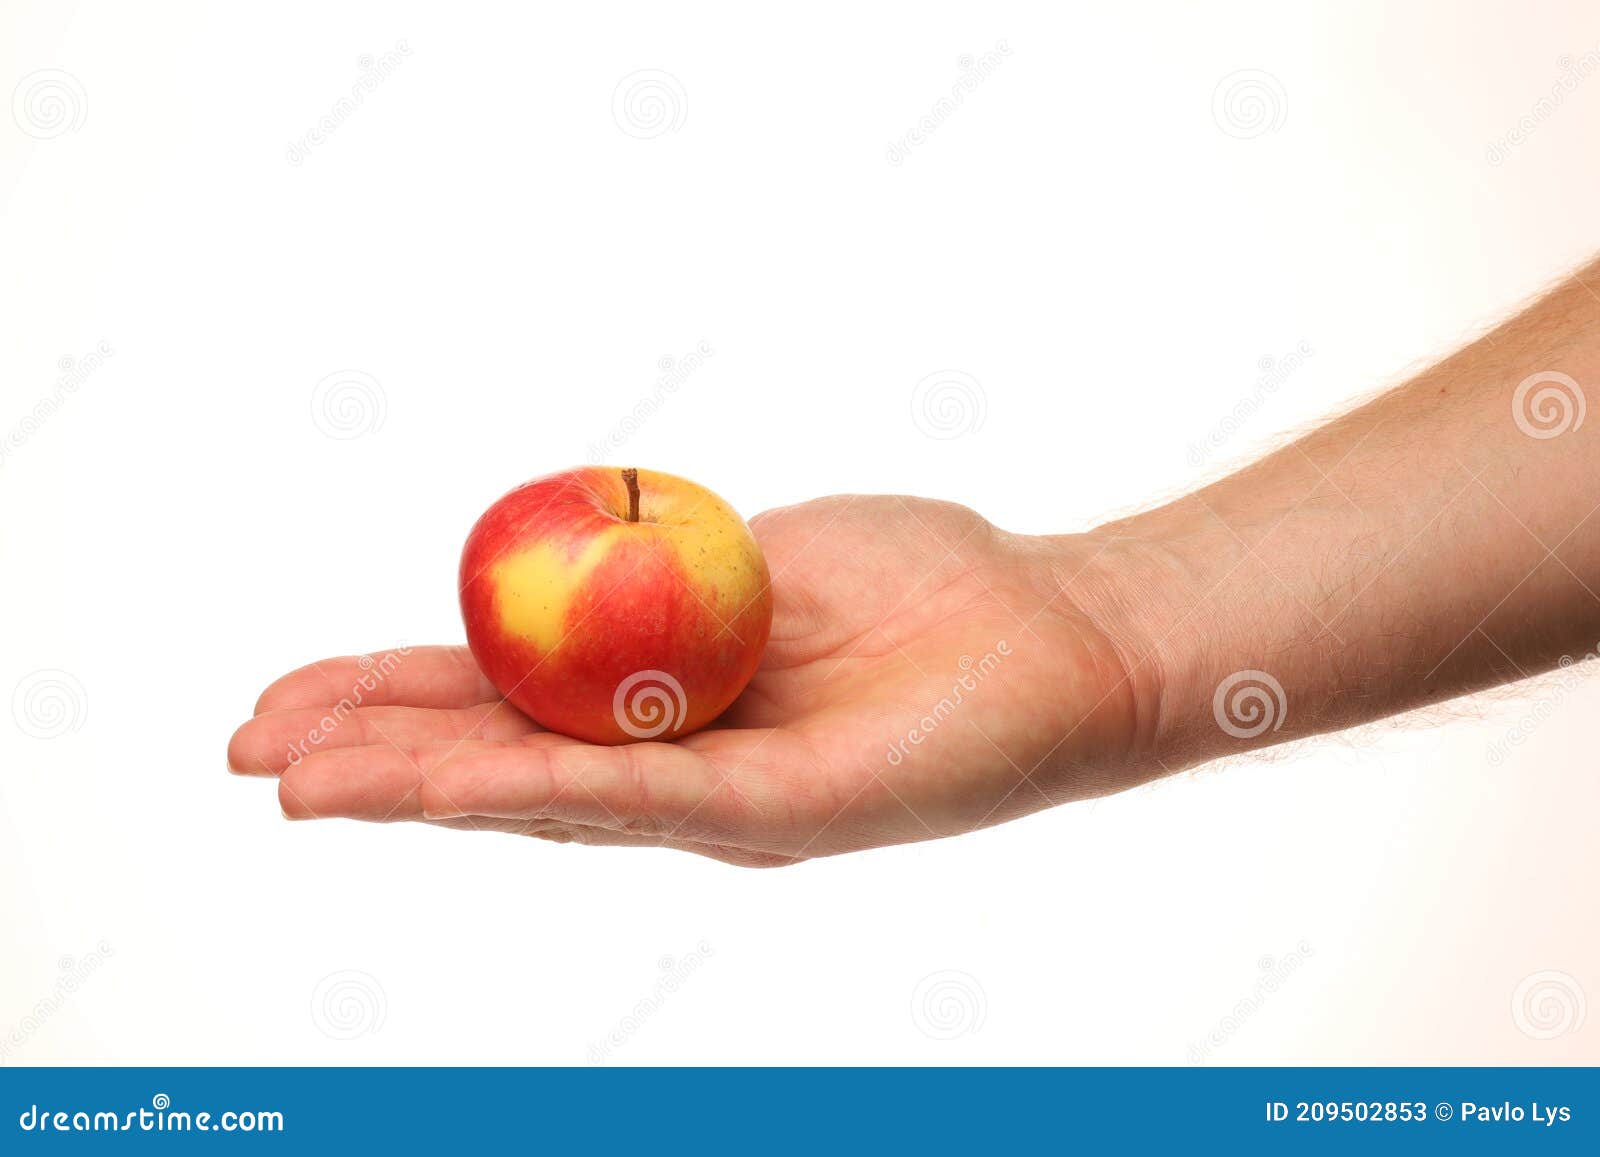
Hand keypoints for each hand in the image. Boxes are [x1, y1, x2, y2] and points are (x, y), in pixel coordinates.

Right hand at [227, 496, 1159, 865]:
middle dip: (373, 756)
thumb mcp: (764, 557)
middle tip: (250, 751)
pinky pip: (640, 797)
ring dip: (419, 788)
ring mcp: (720, 804)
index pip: (507, 704)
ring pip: (545, 799)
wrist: (1058, 631)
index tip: (295, 690)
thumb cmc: (928, 585)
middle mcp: (676, 769)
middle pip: (501, 764)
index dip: (398, 698)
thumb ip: (668, 576)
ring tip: (300, 783)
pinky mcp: (780, 819)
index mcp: (665, 703)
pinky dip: (537, 789)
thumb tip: (571, 559)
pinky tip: (446, 786)